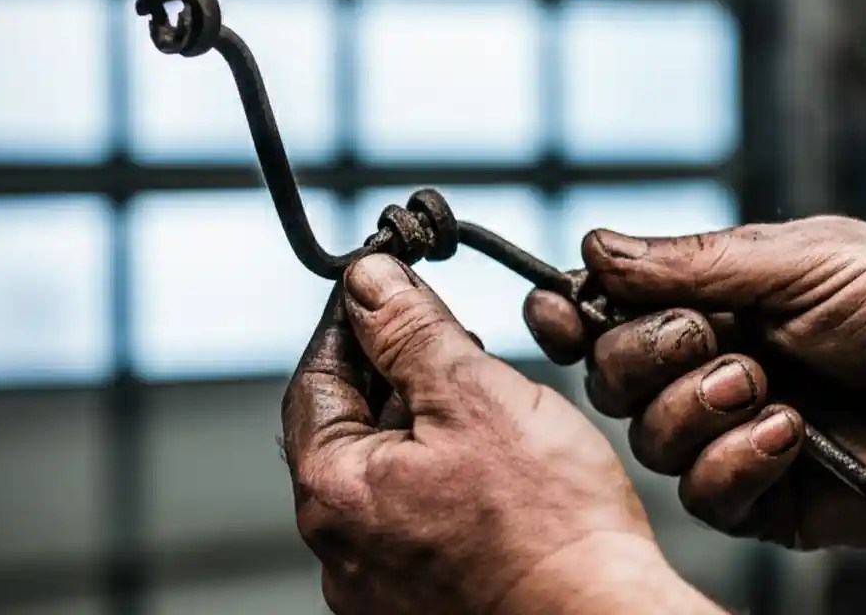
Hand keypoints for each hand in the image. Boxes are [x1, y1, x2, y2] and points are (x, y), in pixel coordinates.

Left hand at [282, 254, 723, 614]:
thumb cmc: (550, 527)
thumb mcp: (477, 396)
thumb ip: (413, 332)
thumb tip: (370, 282)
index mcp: (336, 491)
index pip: (316, 380)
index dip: (352, 322)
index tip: (383, 287)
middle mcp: (342, 549)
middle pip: (351, 428)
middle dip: (395, 372)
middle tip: (445, 333)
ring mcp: (380, 585)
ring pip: (388, 474)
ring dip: (423, 426)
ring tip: (483, 398)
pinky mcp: (423, 603)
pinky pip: (416, 519)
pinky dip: (443, 478)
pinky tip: (493, 465)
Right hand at [523, 215, 865, 547]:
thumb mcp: (803, 261)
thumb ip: (693, 262)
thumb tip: (593, 245)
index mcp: (717, 302)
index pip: (612, 310)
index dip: (571, 311)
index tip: (555, 310)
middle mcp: (713, 369)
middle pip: (610, 376)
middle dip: (642, 356)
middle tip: (707, 337)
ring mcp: (734, 434)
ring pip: (647, 439)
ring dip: (695, 409)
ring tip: (768, 387)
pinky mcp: (764, 496)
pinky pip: (703, 495)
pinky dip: (735, 463)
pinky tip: (789, 436)